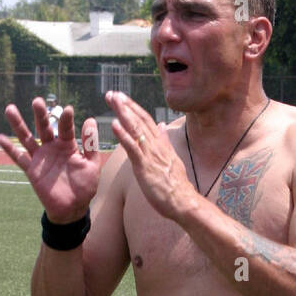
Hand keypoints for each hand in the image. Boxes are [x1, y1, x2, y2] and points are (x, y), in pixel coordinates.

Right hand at [0, 99, 101, 223]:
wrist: (72, 208)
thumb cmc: (84, 187)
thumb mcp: (92, 166)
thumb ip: (90, 145)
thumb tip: (90, 120)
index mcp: (67, 145)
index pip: (66, 128)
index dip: (66, 120)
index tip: (67, 109)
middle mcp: (52, 148)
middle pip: (44, 128)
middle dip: (40, 115)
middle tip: (37, 101)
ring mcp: (40, 158)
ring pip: (27, 138)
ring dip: (18, 125)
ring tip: (10, 109)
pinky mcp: (32, 170)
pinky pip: (19, 158)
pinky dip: (9, 149)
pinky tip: (0, 138)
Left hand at [105, 91, 197, 220]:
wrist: (183, 201)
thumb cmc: (176, 185)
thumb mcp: (172, 158)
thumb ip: (165, 141)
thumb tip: (162, 126)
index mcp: (161, 143)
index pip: (146, 120)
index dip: (133, 107)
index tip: (122, 98)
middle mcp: (156, 145)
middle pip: (139, 119)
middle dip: (125, 105)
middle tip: (111, 93)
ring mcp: (150, 154)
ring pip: (135, 128)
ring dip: (122, 112)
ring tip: (111, 100)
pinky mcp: (145, 166)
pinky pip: (132, 147)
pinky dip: (123, 134)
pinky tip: (114, 124)